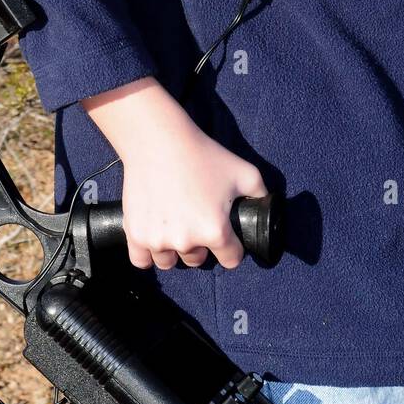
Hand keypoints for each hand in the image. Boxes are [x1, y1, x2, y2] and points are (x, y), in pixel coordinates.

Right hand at [120, 122, 267, 270]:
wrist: (160, 141)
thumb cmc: (203, 155)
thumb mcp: (244, 172)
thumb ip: (261, 195)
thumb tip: (267, 209)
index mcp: (215, 231)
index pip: (231, 260)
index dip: (232, 248)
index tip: (227, 236)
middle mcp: (187, 241)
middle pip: (197, 261)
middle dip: (200, 245)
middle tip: (196, 220)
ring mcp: (158, 240)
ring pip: (169, 262)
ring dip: (174, 250)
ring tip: (174, 224)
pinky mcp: (135, 234)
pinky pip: (141, 261)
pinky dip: (147, 253)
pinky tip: (154, 236)